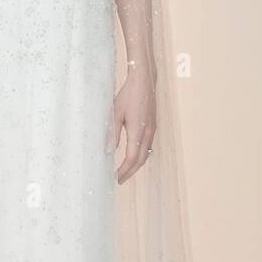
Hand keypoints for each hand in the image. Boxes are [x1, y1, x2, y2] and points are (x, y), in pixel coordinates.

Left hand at [114, 66, 155, 184]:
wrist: (144, 81)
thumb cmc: (128, 95)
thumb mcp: (115, 113)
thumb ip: (112, 133)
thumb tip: (108, 150)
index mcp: (137, 130)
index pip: (132, 157)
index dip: (124, 170)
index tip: (116, 177)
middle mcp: (147, 132)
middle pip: (141, 160)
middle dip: (130, 172)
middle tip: (119, 179)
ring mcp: (152, 129)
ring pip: (146, 154)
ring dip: (136, 165)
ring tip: (125, 171)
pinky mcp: (152, 126)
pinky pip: (148, 146)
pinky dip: (140, 155)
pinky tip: (133, 156)